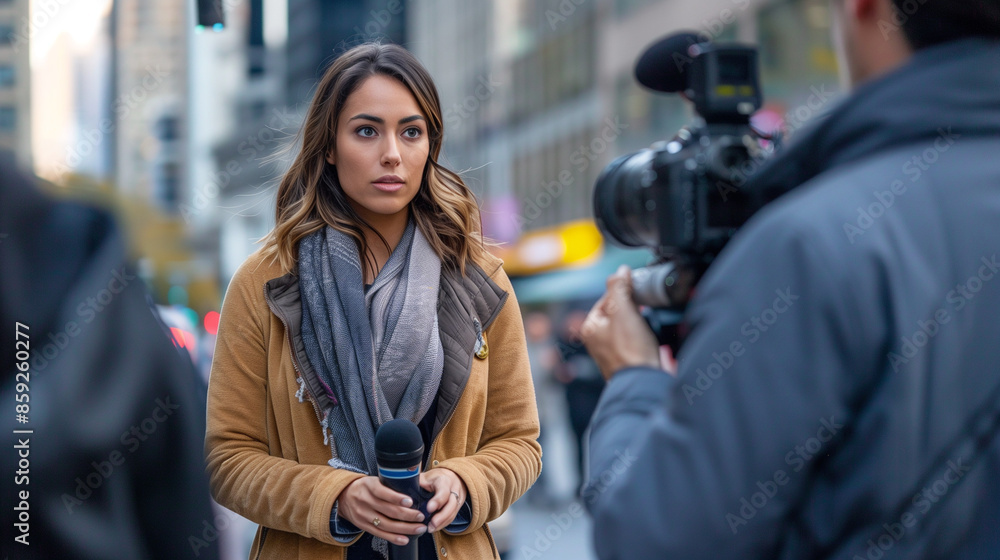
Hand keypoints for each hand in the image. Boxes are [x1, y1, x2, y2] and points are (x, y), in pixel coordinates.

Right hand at [337, 476, 426, 545]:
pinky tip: (405, 539)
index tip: (411, 501)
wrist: (344, 495)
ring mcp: (364, 515)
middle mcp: (365, 501)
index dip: (397, 498)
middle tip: (421, 516)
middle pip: (388, 510)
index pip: (383, 492)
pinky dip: (393, 537)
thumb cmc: (365, 487)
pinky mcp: (363, 525)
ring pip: (386, 524)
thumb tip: (413, 489)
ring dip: (405, 528)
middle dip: (407, 515)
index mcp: (369, 486)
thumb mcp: (374, 480)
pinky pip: (380, 533)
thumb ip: (389, 485)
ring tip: (418, 528)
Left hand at [420, 468, 466, 531]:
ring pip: (453, 511)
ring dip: (442, 522)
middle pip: (451, 504)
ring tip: (431, 529)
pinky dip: (444, 523)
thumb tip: (403, 491)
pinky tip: (435, 527)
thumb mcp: (425, 476)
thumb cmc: (434, 478)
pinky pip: (453, 516)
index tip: (429, 509)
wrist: (450, 476)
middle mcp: (453, 489)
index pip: (443, 490)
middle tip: (431, 525)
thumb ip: (417, 483)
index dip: (437, 501)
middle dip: (441, 516)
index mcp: (444, 480)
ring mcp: (458, 498)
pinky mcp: (458, 506)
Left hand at [581, 265, 661, 379]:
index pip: (606, 298)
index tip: (638, 291)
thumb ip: (619, 287)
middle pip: (618, 312)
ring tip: (648, 326)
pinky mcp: (626, 360)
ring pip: (628, 326)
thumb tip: (621, 270)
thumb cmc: (630, 349)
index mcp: (590, 327)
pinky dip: (645, 336)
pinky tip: (652, 338)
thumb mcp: (623, 310)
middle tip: (645, 310)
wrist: (643, 381)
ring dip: (641, 322)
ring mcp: (611, 352)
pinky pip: (636, 340)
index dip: (623, 292)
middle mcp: (597, 340)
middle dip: (634, 309)